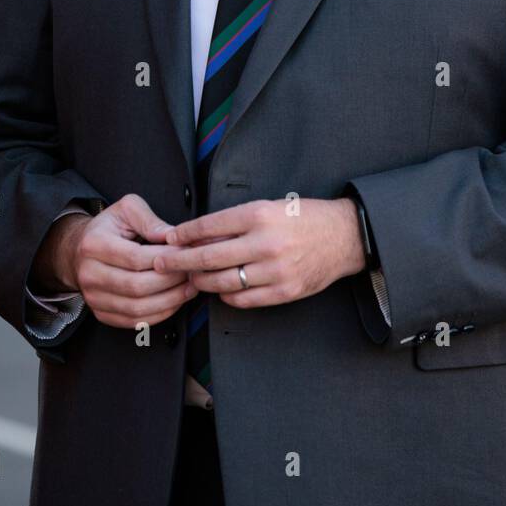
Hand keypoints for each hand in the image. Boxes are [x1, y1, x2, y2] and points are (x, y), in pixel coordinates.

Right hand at [37, 194, 198, 329]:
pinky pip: (134, 321)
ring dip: (169, 301)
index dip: (165, 258)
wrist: (78, 251)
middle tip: (191, 271)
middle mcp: (89, 274)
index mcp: (94, 244)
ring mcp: (94, 297)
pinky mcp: (102, 314)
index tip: (185, 253)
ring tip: (188, 287)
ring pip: (137, 308)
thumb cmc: (108, 229)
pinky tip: (174, 301)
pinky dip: (159, 314)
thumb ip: (149, 220)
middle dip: (170, 281)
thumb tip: (172, 236)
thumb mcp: (126, 209)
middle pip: (136, 286)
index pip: (135, 257)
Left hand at [154, 197, 364, 307]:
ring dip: (200, 281)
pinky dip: (226, 295)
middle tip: (161, 262)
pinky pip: (244, 299)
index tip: (169, 238)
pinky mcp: (284, 291)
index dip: (184, 234)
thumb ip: (237, 221)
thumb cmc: (305, 218)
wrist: (345, 236)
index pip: (210, 225)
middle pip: (209, 256)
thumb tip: (198, 235)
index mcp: (261, 214)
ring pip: (223, 281)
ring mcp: (276, 270)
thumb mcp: (270, 206)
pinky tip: (220, 289)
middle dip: (180, 261)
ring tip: (190, 278)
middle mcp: (266, 242)